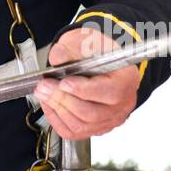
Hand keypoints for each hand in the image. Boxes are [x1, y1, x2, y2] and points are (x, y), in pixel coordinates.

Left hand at [33, 25, 140, 139]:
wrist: (98, 59)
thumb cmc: (96, 50)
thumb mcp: (85, 39)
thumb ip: (72, 48)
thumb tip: (58, 58)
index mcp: (127, 78)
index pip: (110, 92)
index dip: (84, 90)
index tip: (64, 83)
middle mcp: (123, 103)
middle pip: (92, 113)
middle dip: (63, 100)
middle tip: (44, 86)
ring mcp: (111, 119)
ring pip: (82, 125)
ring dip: (58, 109)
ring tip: (43, 93)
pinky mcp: (97, 128)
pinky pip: (75, 132)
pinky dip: (57, 119)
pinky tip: (49, 104)